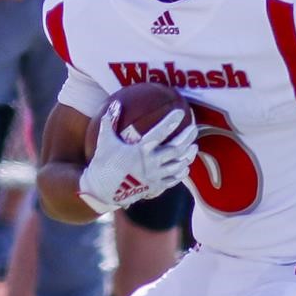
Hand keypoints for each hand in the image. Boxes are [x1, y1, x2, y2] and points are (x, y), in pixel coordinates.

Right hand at [76, 102, 198, 212]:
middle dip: (187, 137)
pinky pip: (173, 180)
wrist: (101, 191)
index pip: (160, 133)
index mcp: (140, 150)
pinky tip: (185, 167)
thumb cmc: (103, 164)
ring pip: (178, 165)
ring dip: (188, 155)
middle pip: (176, 149)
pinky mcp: (154, 187)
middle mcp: (151, 163)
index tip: (181, 112)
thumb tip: (114, 104)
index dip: (171, 121)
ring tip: (194, 147)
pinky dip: (181, 173)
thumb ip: (110, 122)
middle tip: (194, 128)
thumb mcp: (105, 141)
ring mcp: (154, 176)